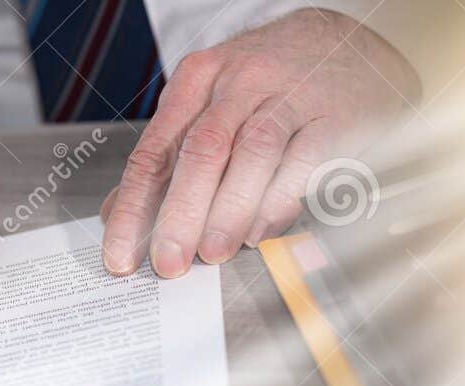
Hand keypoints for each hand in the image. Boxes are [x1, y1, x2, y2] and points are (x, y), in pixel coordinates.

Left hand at [100, 9, 417, 277]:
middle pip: (202, 149)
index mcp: (198, 79)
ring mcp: (289, 95)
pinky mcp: (331, 116)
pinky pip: (303, 160)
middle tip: (168, 262)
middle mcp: (240, 82)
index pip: (154, 150)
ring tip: (212, 253)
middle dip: (179, 213)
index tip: (121, 255)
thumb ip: (168, 157)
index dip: (133, 208)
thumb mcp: (211, 103)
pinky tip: (261, 232)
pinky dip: (279, 200)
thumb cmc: (270, 85)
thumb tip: (118, 214)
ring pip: (252, 152)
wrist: (346, 45)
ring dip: (229, 209)